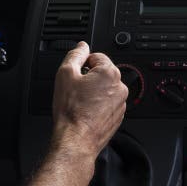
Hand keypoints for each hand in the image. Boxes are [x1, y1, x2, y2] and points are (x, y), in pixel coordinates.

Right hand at [50, 42, 127, 160]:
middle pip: (102, 72)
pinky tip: (86, 111)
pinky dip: (98, 104)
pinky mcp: (118, 116)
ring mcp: (121, 102)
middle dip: (89, 78)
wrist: (76, 139)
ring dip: (94, 91)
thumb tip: (82, 46)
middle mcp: (120, 86)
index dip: (82, 64)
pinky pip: (108, 103)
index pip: (96, 56)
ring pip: (105, 88)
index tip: (75, 75)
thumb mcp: (65, 74)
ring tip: (80, 102)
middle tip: (75, 89)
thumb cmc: (71, 110)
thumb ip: (75, 54)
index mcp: (110, 72)